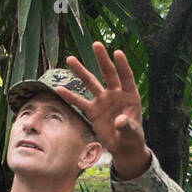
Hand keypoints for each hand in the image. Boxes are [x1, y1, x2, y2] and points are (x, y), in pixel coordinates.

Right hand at [58, 42, 151, 179]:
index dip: (122, 65)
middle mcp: (116, 94)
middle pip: (108, 73)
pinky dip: (70, 96)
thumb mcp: (132, 133)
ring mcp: (103, 101)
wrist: (123, 147)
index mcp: (130, 96)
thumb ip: (127, 126)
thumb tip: (120, 121)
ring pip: (91, 83)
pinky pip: (80, 102)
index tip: (117, 52)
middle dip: (102, 59)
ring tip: (70, 59)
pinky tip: (59, 89)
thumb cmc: (132, 138)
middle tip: (96, 44)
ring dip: (81, 71)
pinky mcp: (93, 111)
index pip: (126, 77)